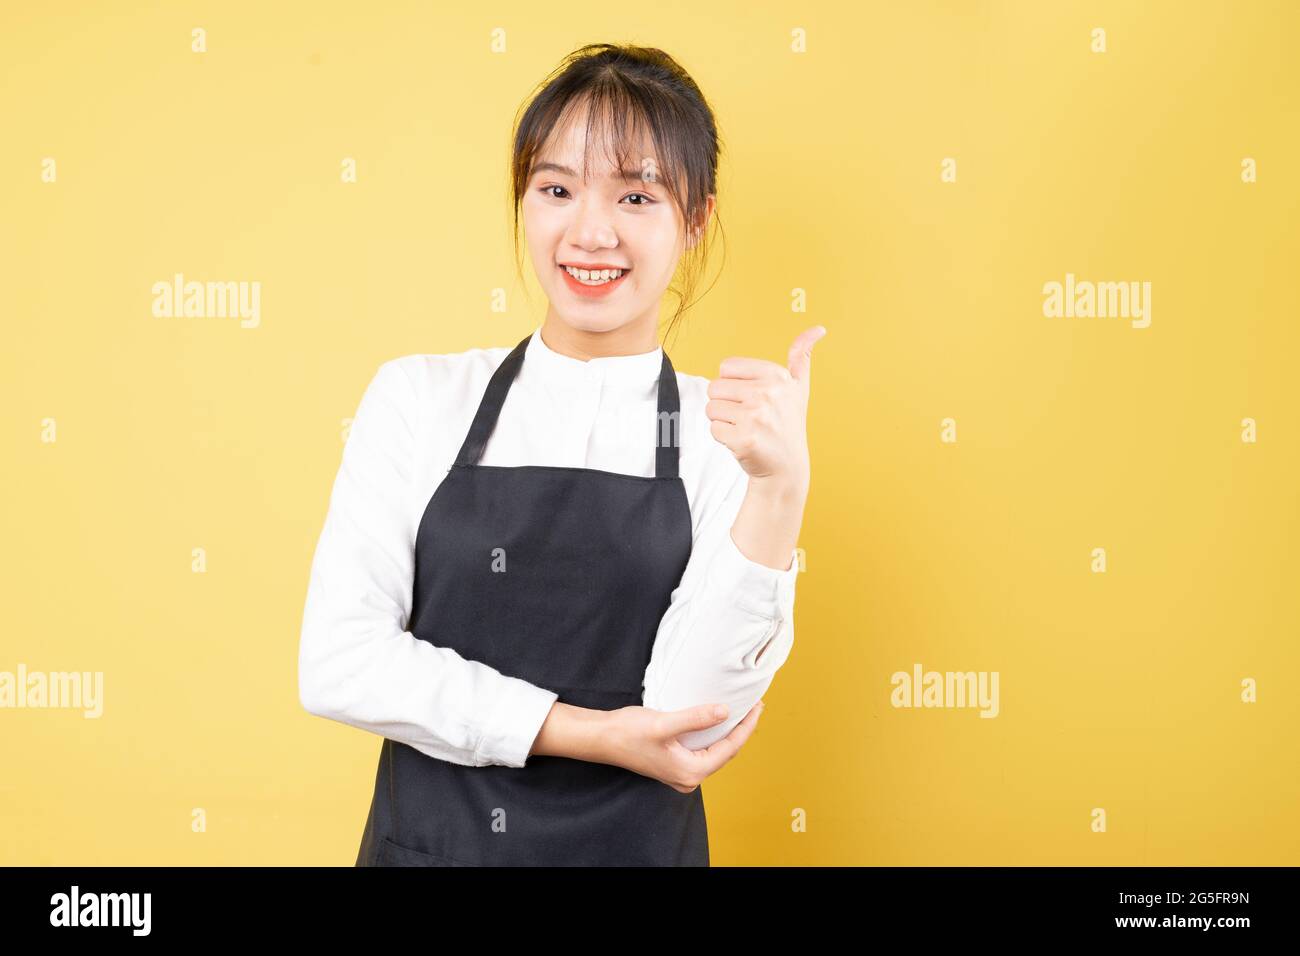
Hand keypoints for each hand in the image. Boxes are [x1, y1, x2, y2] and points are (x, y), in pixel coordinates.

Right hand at [602, 701, 765, 792]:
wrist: (602, 738)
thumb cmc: (628, 732)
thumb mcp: (664, 723)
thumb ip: (696, 718)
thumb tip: (725, 712)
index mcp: (690, 772)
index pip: (730, 748)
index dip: (746, 726)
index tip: (758, 707)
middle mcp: (688, 777)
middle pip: (725, 752)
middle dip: (741, 729)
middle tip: (754, 705)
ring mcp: (681, 773)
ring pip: (715, 751)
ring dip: (728, 732)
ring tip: (741, 711)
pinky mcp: (674, 764)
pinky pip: (703, 750)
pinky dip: (712, 735)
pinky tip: (716, 720)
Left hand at [706, 326, 825, 489]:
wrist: (786, 468)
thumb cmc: (788, 424)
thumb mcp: (799, 388)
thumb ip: (802, 356)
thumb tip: (818, 328)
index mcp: (776, 375)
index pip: (726, 367)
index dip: (733, 385)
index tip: (754, 399)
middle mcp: (767, 393)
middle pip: (714, 387)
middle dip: (726, 404)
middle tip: (749, 418)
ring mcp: (755, 416)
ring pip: (712, 408)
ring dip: (723, 421)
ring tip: (746, 429)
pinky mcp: (743, 439)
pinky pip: (713, 429)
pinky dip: (723, 439)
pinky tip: (743, 442)